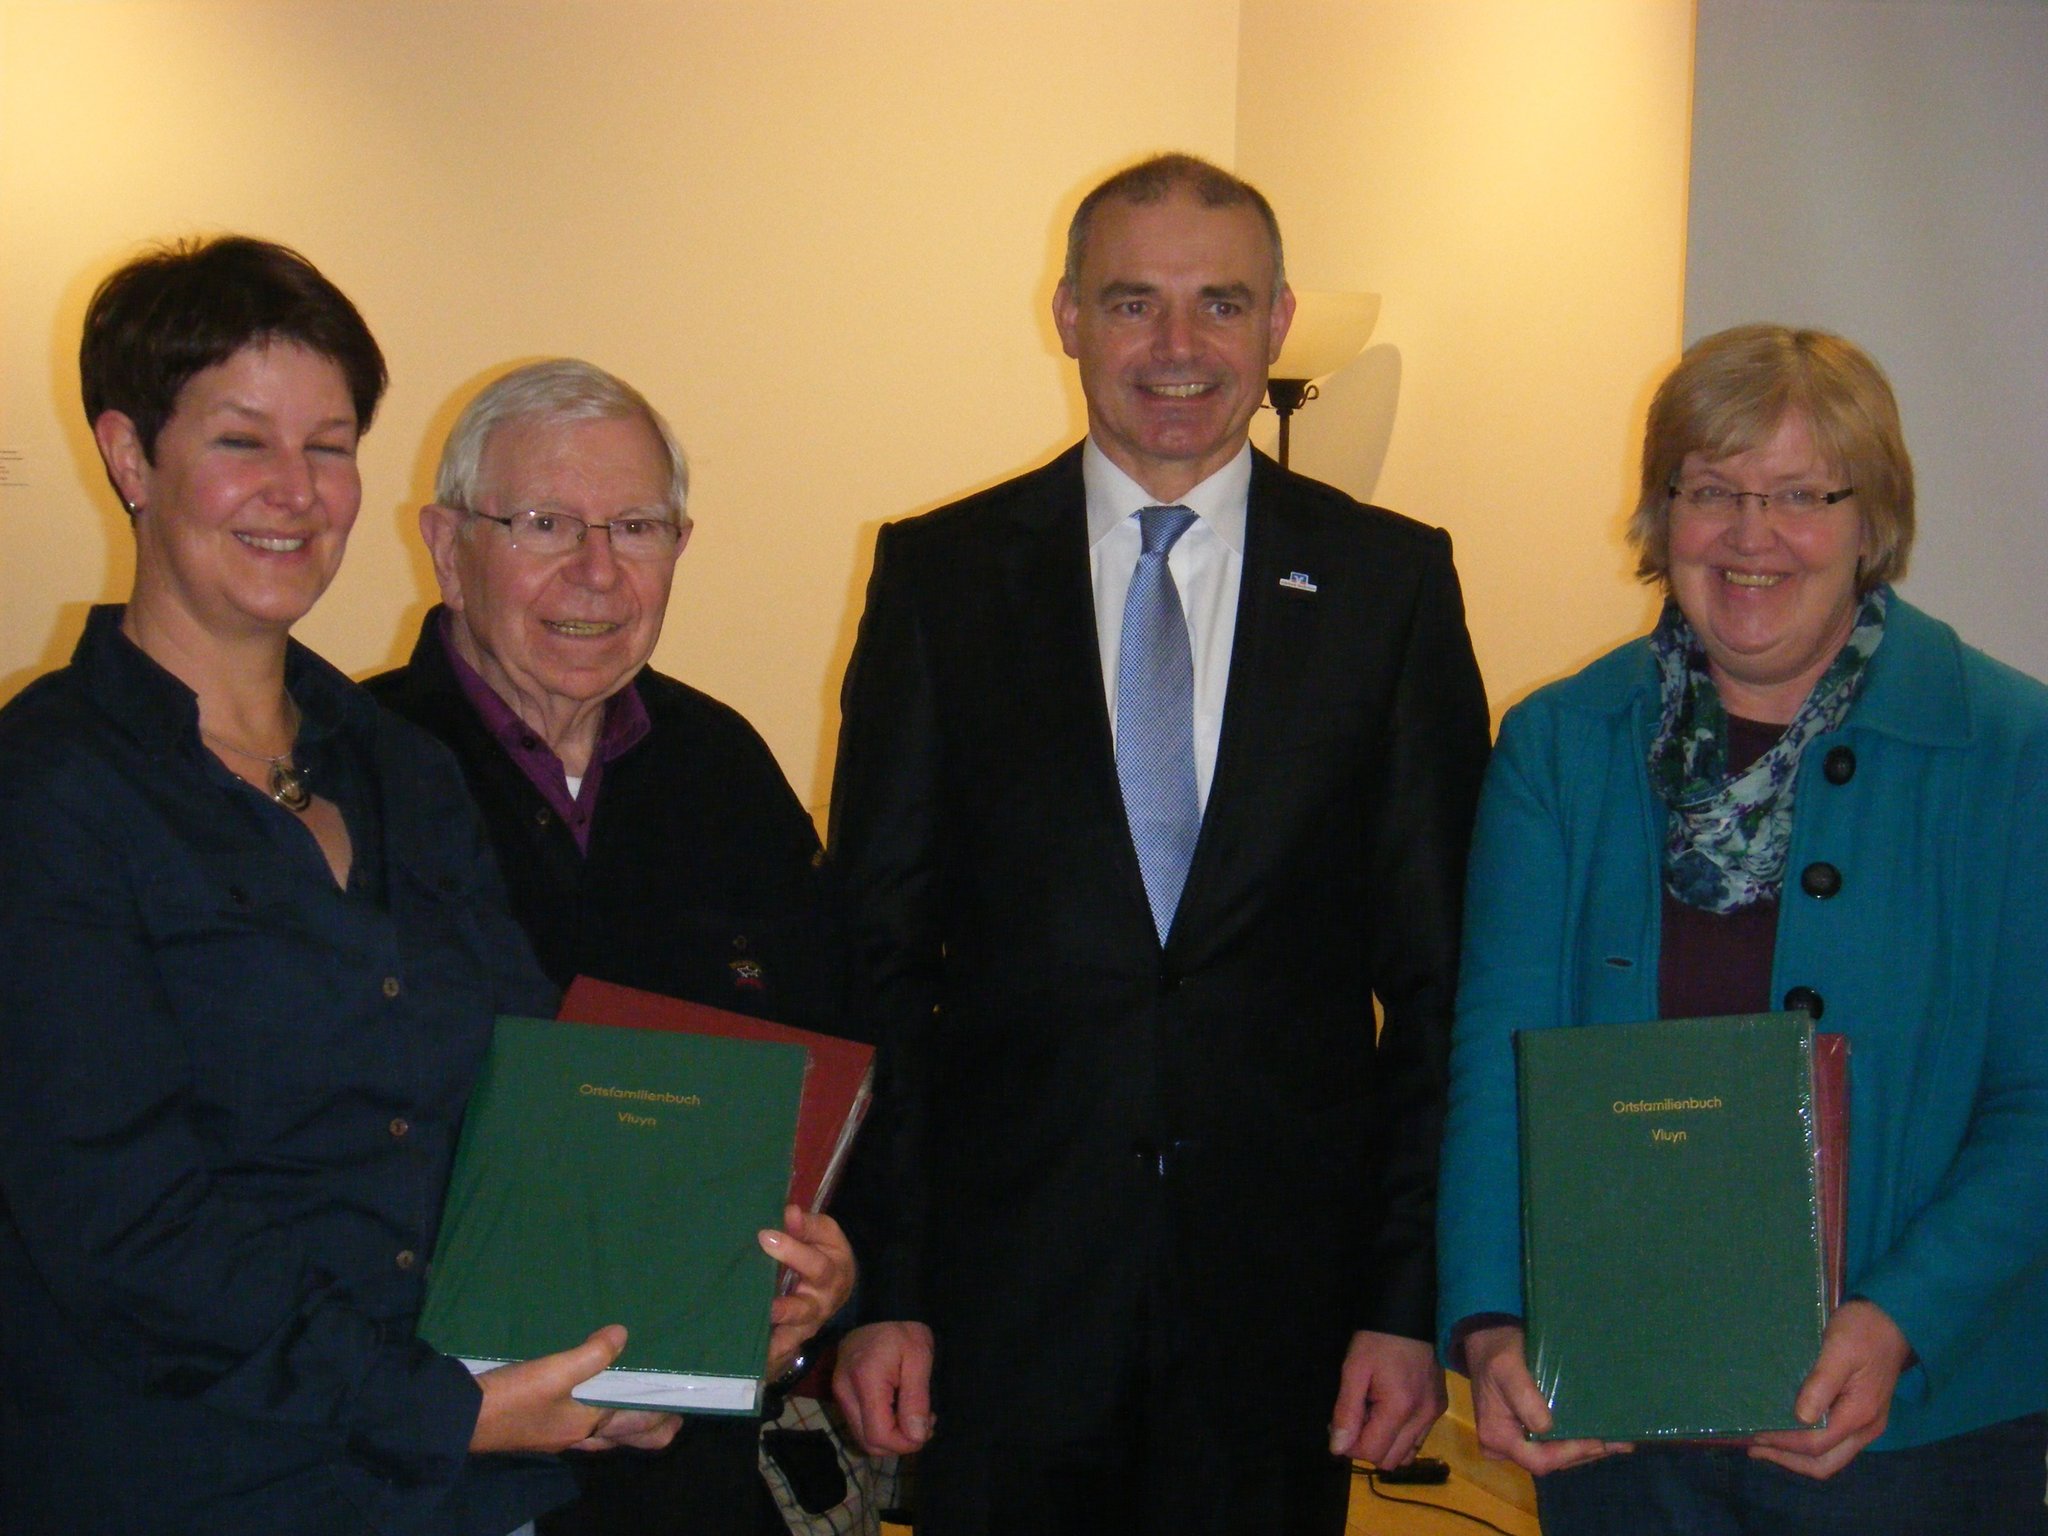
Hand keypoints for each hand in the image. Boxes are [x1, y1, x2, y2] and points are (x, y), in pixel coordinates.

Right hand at [470, 1325, 677, 1454]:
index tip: (685, 1399)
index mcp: (590, 1425)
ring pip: (606, 1430)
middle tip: (668, 1399)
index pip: (641, 1428)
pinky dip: (599, 1410)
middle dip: (651, 1422)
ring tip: (637, 1390)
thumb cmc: (511, 1399)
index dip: (665, 1416)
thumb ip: (592, 1354)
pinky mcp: (543, 1426)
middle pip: (628, 1436)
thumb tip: (622, 1335)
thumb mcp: (554, 1371)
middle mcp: (580, 1435)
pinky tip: (593, 1390)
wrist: (461, 1418)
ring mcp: (561, 1434)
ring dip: (626, 1416)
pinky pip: (584, 1423)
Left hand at [760, 1205, 856, 1377]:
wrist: (840, 1287)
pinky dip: (766, 1354)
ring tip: (753, 1330)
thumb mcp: (824, 1234)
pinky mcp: (792, 1340)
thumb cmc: (826, 1254)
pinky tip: (747, 1353)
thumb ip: (807, 1225)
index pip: (814, 1264)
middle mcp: (820, 1304)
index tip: (764, 1235)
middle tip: (764, 1303)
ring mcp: (806, 1326)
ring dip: (771, 1334)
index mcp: (832, 1273)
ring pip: (791, 1334)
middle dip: (784, 1308)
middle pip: (804, 1307)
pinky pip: (779, 1350)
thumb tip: (789, 1212)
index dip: (791, 1250)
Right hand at [832, 1319, 934, 1454]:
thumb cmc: (903, 1329)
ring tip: (914, 1417)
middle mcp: (844, 1392)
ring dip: (890, 1436)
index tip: (927, 1429)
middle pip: (868, 1442)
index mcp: (865, 1381)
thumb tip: (916, 1437)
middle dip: (899, 1443)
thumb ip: (916, 1399)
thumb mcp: (919, 1359)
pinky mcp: (841, 1392)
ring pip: (862, 1436)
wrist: (880, 1306)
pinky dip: (880, 1426)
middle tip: (924, 1424)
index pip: (878, 1435)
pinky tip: (898, 1410)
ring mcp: (839, 1392)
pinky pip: (860, 1423)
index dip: (904, 1444)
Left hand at [1328, 1331, 1446, 1466]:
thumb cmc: (1377, 1339)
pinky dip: (1401, 1437)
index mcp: (1400, 1408)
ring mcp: (1435, 1414)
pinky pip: (1418, 1440)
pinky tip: (1389, 1412)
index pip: (1372, 1452)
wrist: (1409, 1314)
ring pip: (1406, 1455)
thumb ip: (1346, 1411)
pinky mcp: (1439, 1408)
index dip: (1350, 1445)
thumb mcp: (1354, 1369)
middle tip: (1357, 1416)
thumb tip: (1338, 1448)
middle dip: (1367, 1446)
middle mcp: (1423, 1417)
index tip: (1341, 1423)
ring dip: (1385, 1444)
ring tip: (1373, 1414)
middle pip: (1390, 1461)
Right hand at [1462, 1322, 1630, 1475]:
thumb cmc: (1498, 1352)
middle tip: (1621, 1441)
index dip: (1571, 1454)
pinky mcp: (1527, 1432)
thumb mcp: (1507, 1368)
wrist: (1488, 1338)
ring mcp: (1517, 1441)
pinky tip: (1603, 1435)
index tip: (1598, 1442)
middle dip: (1587, 1452)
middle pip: (1552, 1461)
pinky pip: (1554, 1443)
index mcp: (1496, 1436)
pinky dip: (1579, 1440)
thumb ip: (1524, 1396)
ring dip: (1588, 1448)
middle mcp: (1505, 1446)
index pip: (1539, 1460)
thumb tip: (1547, 1427)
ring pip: (1556, 1455)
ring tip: (1620, 1440)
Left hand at [1748, 1300, 1911, 1478]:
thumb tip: (1801, 1417)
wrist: (1892, 1321)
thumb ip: (1821, 1384)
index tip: (1755, 1436)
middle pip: (1825, 1463)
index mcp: (1859, 1414)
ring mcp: (1866, 1425)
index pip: (1816, 1444)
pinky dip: (1809, 1444)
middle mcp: (1866, 1428)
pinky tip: (1789, 1430)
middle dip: (1788, 1460)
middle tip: (1754, 1449)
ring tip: (1765, 1444)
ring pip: (1830, 1456)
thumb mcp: (1838, 1350)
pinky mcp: (1861, 1416)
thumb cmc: (1863, 1331)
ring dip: (1797, 1455)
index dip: (1784, 1444)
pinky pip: (1834, 1442)